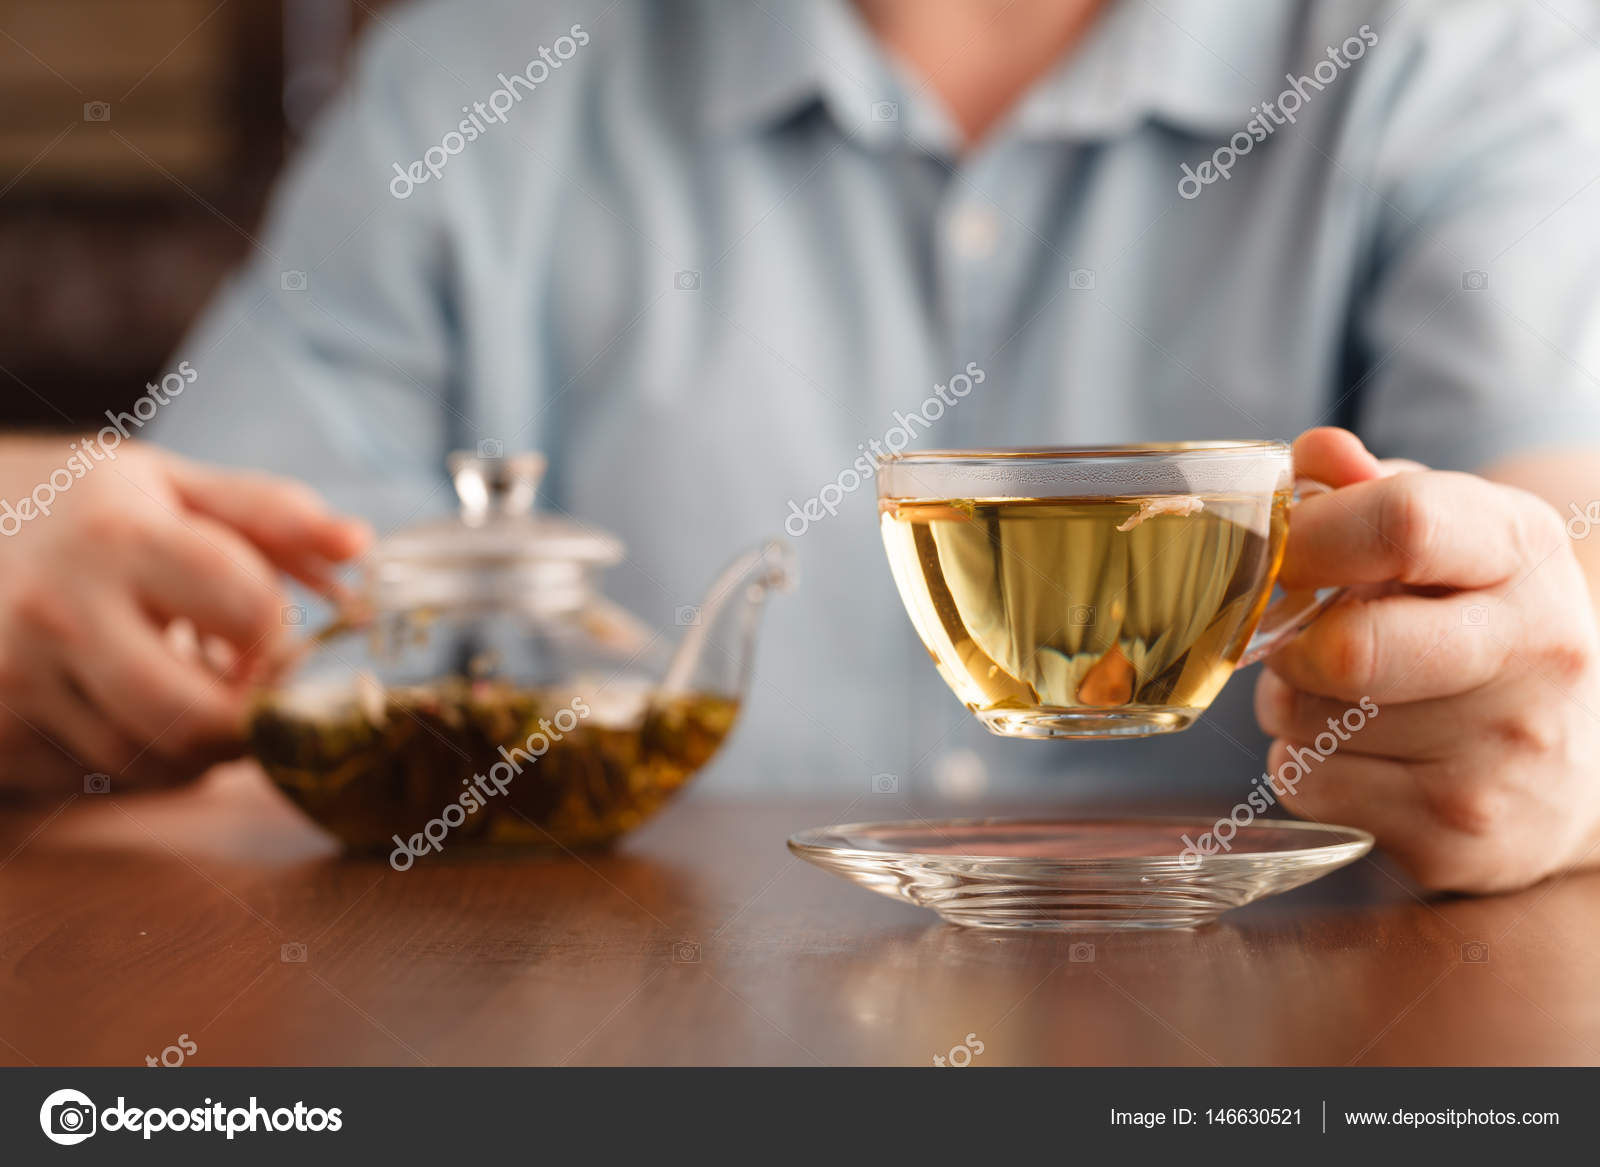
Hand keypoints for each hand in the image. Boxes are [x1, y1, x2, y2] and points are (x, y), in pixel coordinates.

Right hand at [0, 438, 368, 796]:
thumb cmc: (79, 512)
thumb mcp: (169, 485)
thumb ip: (271, 514)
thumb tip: (359, 545)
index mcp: (117, 535)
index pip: (245, 607)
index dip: (277, 632)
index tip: (268, 632)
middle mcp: (58, 610)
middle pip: (195, 717)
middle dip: (245, 721)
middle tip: (250, 697)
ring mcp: (12, 679)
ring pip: (148, 761)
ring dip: (194, 747)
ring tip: (188, 693)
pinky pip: (92, 779)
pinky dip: (132, 760)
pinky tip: (122, 709)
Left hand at [1254, 428, 1599, 892]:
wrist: (1574, 766)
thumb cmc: (1478, 628)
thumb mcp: (1451, 540)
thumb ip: (1374, 490)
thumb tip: (1313, 454)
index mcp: (1522, 552)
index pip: (1402, 525)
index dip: (1307, 537)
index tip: (1275, 552)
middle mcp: (1534, 652)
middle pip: (1351, 648)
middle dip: (1293, 641)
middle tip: (1298, 636)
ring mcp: (1503, 755)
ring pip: (1309, 719)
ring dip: (1291, 703)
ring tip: (1344, 697)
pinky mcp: (1458, 835)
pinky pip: (1309, 784)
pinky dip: (1303, 765)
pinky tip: (1359, 752)